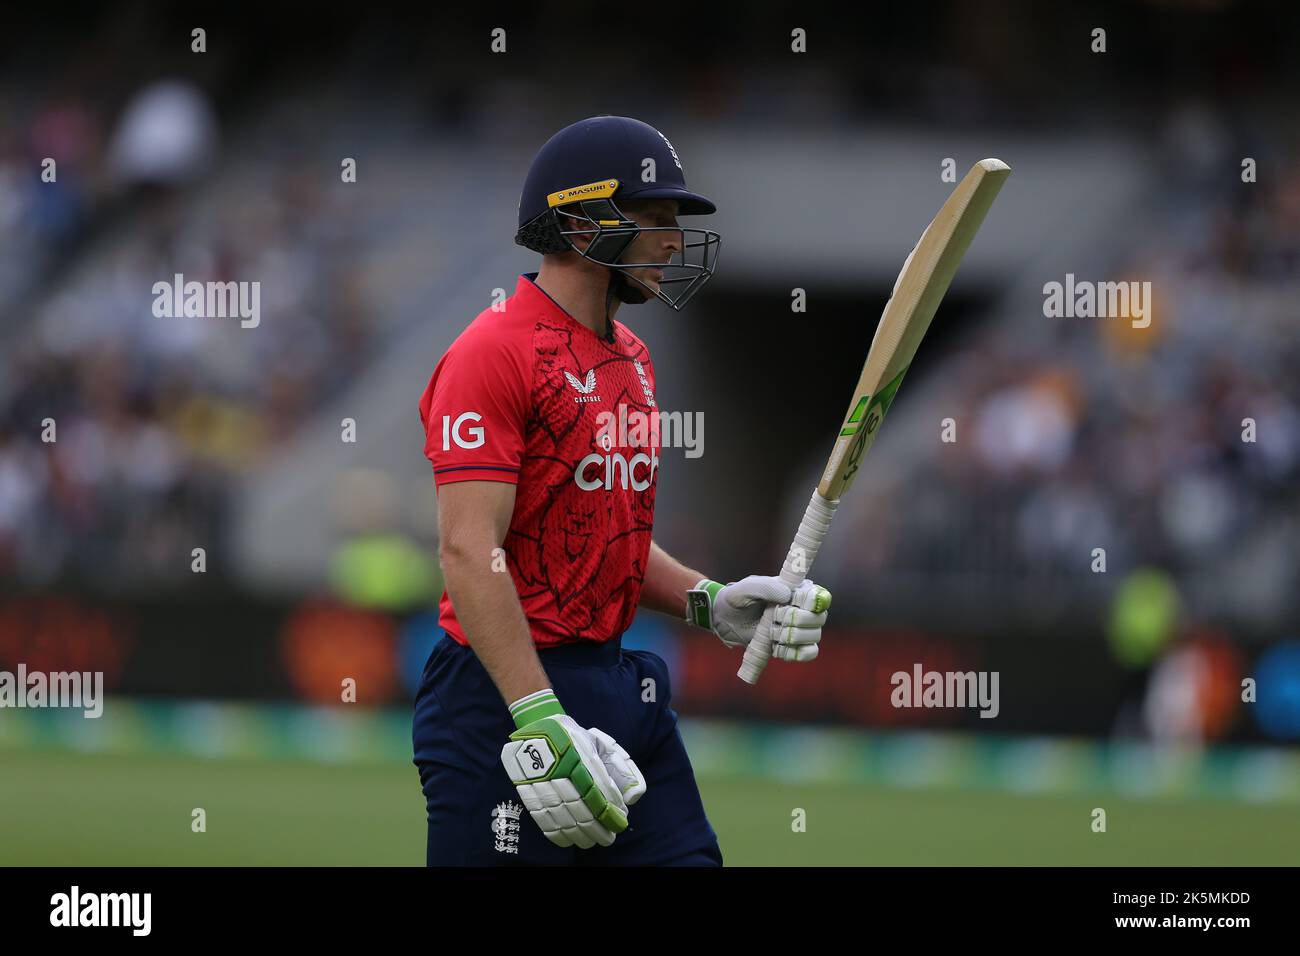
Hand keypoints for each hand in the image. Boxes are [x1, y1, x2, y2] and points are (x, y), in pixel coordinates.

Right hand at [501, 690, 646, 848]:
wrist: (536, 725)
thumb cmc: (574, 737)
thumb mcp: (600, 744)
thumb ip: (620, 768)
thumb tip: (633, 797)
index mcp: (582, 757)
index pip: (600, 793)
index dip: (611, 813)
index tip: (621, 822)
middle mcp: (563, 770)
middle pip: (582, 810)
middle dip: (598, 829)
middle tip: (609, 838)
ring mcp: (543, 781)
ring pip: (564, 818)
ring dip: (581, 835)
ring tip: (593, 842)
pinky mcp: (527, 788)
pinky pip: (542, 818)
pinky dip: (557, 834)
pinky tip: (569, 840)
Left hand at [687, 575, 831, 661]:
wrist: (725, 618)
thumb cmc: (738, 597)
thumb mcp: (746, 588)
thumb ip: (765, 587)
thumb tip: (787, 595)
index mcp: (798, 589)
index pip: (820, 596)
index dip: (813, 602)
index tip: (794, 603)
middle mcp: (804, 609)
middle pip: (819, 618)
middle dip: (797, 621)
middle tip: (775, 617)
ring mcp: (800, 629)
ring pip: (815, 636)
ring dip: (792, 637)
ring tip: (771, 632)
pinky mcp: (793, 646)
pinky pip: (808, 653)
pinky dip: (795, 653)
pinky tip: (777, 648)